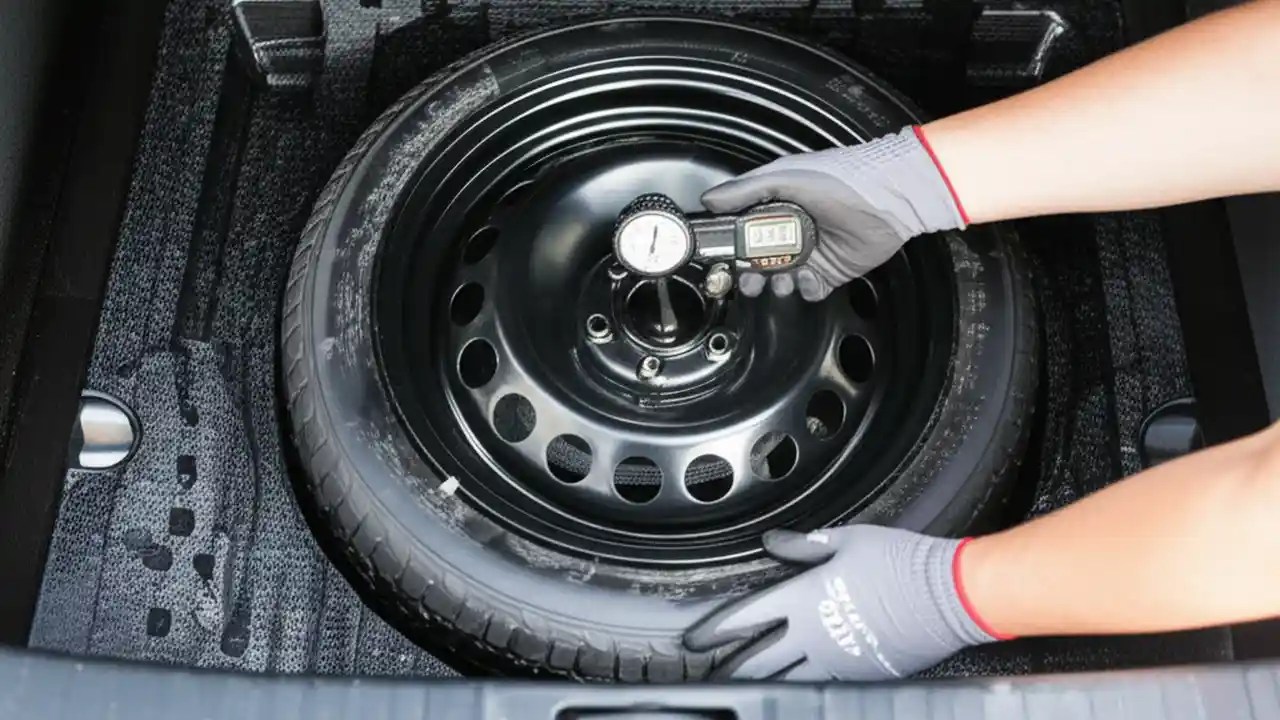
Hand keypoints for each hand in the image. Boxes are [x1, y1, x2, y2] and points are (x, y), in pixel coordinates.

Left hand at [683, 525, 1001, 680]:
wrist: (949, 595)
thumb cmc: (902, 562)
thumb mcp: (848, 540)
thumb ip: (804, 546)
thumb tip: (772, 542)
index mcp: (804, 598)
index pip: (746, 617)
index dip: (715, 629)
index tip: (694, 640)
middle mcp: (814, 635)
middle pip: (757, 659)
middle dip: (729, 667)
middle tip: (707, 675)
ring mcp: (836, 662)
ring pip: (784, 680)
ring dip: (758, 683)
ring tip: (738, 689)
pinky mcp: (860, 676)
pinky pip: (820, 686)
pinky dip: (799, 688)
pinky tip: (788, 692)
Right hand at [702, 127, 966, 300]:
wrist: (890, 198)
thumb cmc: (840, 178)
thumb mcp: (786, 177)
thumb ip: (746, 190)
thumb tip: (709, 201)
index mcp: (777, 207)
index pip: (743, 231)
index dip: (730, 246)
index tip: (722, 257)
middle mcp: (791, 231)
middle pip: (757, 262)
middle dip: (749, 274)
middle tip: (749, 279)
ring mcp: (811, 253)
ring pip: (779, 279)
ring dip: (775, 284)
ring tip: (782, 279)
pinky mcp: (831, 272)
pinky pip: (809, 290)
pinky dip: (806, 289)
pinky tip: (810, 277)